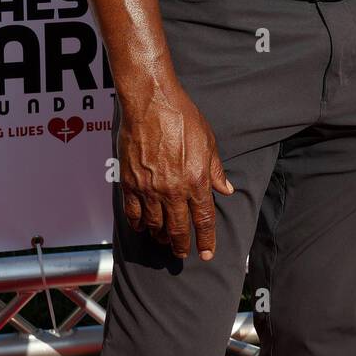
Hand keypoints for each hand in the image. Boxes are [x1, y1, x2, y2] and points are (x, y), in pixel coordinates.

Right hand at [118, 85, 233, 259]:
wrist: (151, 102)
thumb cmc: (182, 117)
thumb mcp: (208, 141)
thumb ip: (215, 170)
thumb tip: (225, 189)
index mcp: (197, 180)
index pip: (203, 220)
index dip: (206, 240)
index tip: (207, 253)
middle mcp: (173, 189)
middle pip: (178, 229)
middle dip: (182, 245)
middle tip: (182, 253)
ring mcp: (150, 188)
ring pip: (155, 225)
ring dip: (161, 237)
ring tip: (164, 241)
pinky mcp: (130, 183)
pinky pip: (133, 213)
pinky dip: (139, 224)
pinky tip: (143, 227)